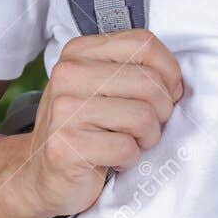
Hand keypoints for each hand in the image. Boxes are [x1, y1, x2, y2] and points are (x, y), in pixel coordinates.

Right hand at [17, 28, 183, 217]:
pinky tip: (110, 159)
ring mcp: (63, 110)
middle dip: (161, 111)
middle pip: (149, 81)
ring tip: (128, 142)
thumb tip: (177, 82)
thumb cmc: (85, 128)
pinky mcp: (65, 146)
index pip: (144, 43)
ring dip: (147, 137)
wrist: (40, 174)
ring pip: (142, 116)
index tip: (165, 93)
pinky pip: (126, 149)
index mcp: (80, 52)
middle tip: (146, 127)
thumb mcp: (106, 86)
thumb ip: (136, 70)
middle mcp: (68, 74)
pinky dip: (128, 159)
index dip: (168, 72)